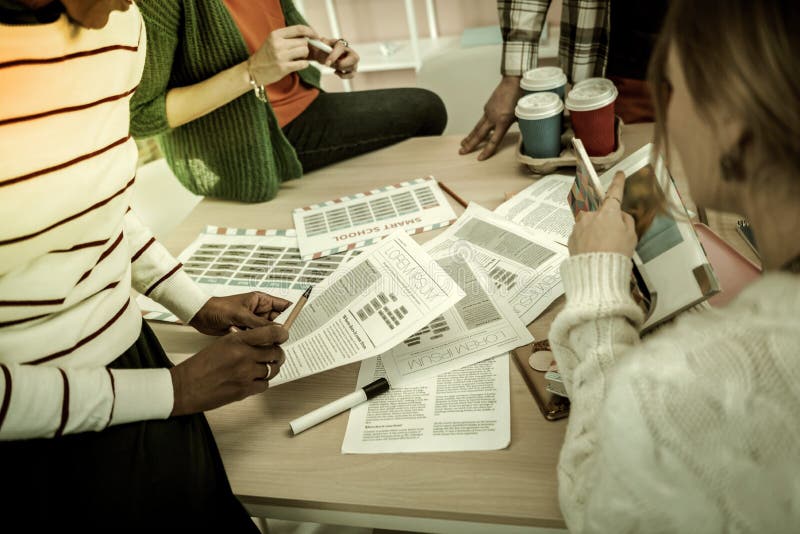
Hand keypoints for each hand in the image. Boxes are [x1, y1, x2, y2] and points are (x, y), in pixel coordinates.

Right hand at [170, 325, 288, 415]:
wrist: (186, 387)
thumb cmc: (200, 365)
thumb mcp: (222, 343)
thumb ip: (243, 341)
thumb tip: (261, 341)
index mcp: (238, 341)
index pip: (270, 333)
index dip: (281, 334)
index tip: (283, 336)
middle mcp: (244, 356)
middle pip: (276, 353)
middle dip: (277, 353)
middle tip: (274, 354)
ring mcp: (246, 374)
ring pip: (273, 370)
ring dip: (271, 368)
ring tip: (263, 367)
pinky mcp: (245, 390)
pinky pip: (265, 384)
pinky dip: (262, 381)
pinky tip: (254, 379)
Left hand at [189, 292, 291, 335]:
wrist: (200, 316)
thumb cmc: (218, 308)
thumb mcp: (241, 315)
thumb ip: (260, 324)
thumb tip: (278, 331)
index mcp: (261, 300)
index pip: (283, 306)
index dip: (293, 313)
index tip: (301, 323)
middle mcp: (259, 311)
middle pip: (277, 321)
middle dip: (280, 330)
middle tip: (285, 341)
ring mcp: (253, 322)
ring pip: (267, 332)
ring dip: (267, 338)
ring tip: (270, 345)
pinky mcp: (246, 331)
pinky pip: (257, 338)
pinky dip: (257, 342)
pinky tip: (258, 347)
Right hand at [249, 25, 318, 85]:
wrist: (253, 70)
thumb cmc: (266, 55)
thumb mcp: (273, 41)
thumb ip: (287, 38)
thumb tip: (308, 37)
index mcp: (276, 34)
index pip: (298, 29)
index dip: (310, 31)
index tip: (315, 36)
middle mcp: (278, 44)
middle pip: (303, 41)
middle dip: (306, 46)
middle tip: (301, 51)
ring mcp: (281, 56)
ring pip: (304, 51)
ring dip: (305, 55)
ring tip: (299, 58)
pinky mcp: (283, 68)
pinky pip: (303, 64)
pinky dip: (304, 64)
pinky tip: (300, 64)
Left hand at [309, 37, 358, 78]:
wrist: (325, 55)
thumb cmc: (325, 49)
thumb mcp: (322, 44)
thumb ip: (322, 41)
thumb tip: (322, 39)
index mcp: (343, 44)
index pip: (341, 49)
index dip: (333, 57)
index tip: (327, 64)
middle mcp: (351, 52)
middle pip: (354, 59)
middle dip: (341, 63)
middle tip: (334, 63)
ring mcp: (353, 62)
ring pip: (351, 68)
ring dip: (340, 68)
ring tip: (334, 65)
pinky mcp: (352, 70)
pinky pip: (351, 75)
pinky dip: (343, 75)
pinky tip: (336, 71)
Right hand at [459, 76, 522, 160]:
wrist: (514, 80)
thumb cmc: (520, 95)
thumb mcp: (523, 114)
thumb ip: (520, 125)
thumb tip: (524, 132)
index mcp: (502, 121)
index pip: (493, 141)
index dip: (487, 151)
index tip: (479, 158)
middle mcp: (493, 117)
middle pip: (479, 134)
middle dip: (470, 144)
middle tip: (461, 152)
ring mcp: (488, 111)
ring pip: (477, 127)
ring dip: (470, 136)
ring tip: (463, 143)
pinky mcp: (487, 106)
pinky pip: (481, 119)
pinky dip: (478, 126)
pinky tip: (477, 130)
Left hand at [568, 172, 637, 256]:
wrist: (596, 272)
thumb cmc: (614, 254)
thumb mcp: (631, 235)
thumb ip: (626, 220)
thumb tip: (620, 216)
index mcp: (607, 212)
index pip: (614, 192)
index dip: (618, 182)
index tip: (619, 175)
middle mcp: (590, 215)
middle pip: (599, 211)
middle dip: (605, 220)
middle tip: (612, 236)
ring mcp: (579, 226)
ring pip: (589, 224)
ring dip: (595, 232)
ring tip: (603, 248)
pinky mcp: (572, 238)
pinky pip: (582, 235)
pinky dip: (588, 241)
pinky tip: (594, 251)